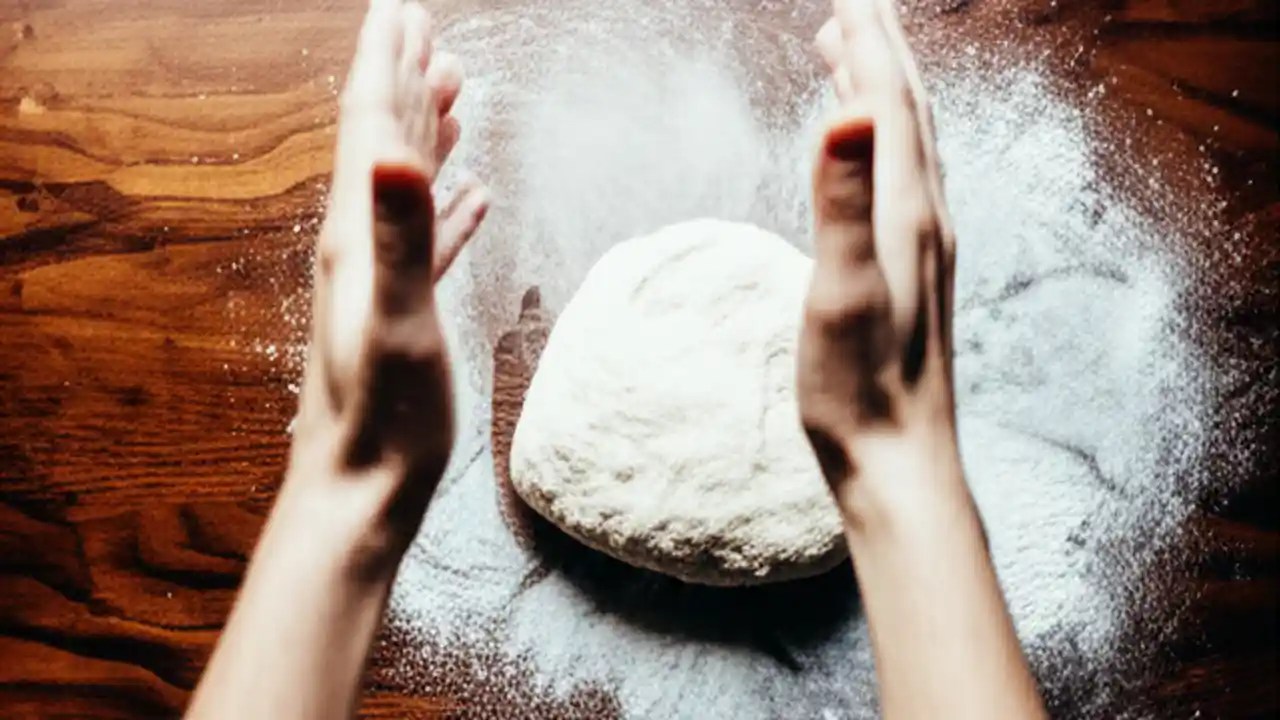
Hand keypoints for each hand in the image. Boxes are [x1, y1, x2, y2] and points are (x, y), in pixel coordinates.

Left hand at [291, 0, 488, 550]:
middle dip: (404, 79)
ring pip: (405, 185)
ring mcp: (382, 277)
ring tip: (452, 92)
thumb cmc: (383, 414)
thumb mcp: (396, 319)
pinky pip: (429, 238)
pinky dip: (449, 206)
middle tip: (426, 28)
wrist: (360, 486)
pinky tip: (470, 197)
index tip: (403, 7)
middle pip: (382, 139)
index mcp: (357, 232)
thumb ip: (400, 236)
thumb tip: (392, 151)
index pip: (369, 124)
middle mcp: (362, 243)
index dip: (386, 61)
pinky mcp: (405, 309)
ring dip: (425, 133)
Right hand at [797, 0, 957, 502]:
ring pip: (908, 148)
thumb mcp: (840, 292)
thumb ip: (844, 200)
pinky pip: (901, 184)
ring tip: (849, 62)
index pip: (890, 106)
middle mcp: (926, 219)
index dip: (868, 47)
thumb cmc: (860, 389)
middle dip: (879, 54)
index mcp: (907, 212)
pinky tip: (868, 161)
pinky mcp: (911, 274)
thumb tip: (851, 111)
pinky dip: (882, 147)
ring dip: (881, 95)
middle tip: (850, 8)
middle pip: (908, 115)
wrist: (899, 462)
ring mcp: (923, 248)